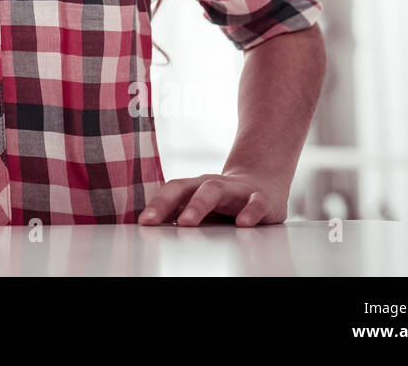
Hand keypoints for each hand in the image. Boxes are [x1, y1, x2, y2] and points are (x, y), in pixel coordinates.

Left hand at [136, 171, 288, 226]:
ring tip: (186, 221)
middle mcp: (213, 185)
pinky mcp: (262, 198)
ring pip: (215, 191)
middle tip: (154, 221)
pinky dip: (249, 211)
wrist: (264, 181)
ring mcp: (237, 190)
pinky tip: (243, 223)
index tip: (143, 222)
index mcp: (196, 187)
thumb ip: (179, 212)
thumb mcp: (202, 204)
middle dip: (168, 203)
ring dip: (198, 205)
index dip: (156, 204)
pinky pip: (256, 202)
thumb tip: (151, 226)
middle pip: (188, 188)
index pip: (172, 190)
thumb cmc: (225, 198)